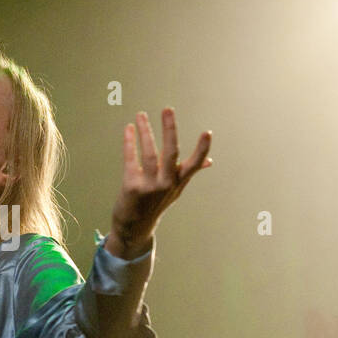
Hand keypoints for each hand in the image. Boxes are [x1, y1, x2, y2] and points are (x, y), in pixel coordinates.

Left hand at [106, 108, 212, 258]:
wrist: (134, 228)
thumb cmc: (156, 204)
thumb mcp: (175, 190)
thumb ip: (189, 173)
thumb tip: (210, 162)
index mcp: (178, 182)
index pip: (194, 164)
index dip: (202, 149)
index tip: (207, 133)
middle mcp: (166, 184)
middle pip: (170, 152)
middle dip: (169, 129)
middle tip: (167, 109)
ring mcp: (149, 186)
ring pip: (148, 153)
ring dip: (144, 131)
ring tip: (140, 115)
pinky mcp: (131, 186)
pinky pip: (130, 159)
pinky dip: (129, 142)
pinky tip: (127, 129)